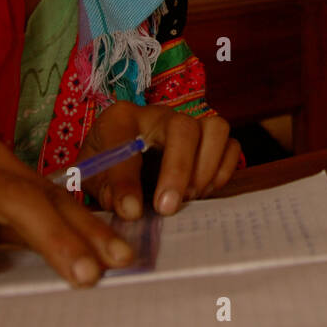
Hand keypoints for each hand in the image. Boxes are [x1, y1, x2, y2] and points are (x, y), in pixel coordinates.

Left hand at [79, 101, 238, 219]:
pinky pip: (231, 146)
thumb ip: (109, 192)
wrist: (120, 165)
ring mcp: (190, 124)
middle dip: (178, 170)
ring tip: (189, 197)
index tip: (130, 211)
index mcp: (121, 119)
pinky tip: (202, 193)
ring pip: (216, 129)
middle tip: (167, 208)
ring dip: (206, 168)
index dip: (126, 177)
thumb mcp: (95, 181)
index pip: (125, 136)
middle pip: (183, 127)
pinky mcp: (211, 139)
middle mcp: (160, 115)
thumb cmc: (106, 170)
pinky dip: (222, 172)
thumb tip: (132, 210)